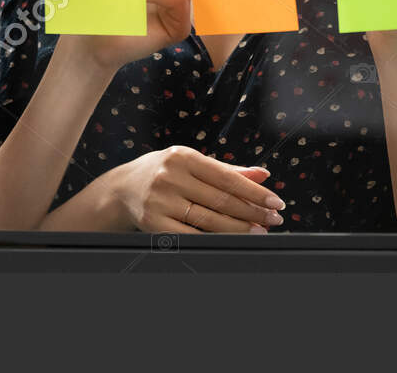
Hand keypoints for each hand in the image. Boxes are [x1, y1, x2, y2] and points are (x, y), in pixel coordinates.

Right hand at [111, 146, 285, 232]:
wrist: (120, 190)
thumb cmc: (162, 173)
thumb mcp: (191, 162)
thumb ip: (227, 169)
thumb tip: (262, 175)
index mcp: (183, 156)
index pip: (226, 177)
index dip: (254, 191)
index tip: (275, 201)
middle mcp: (170, 177)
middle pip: (220, 200)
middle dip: (252, 212)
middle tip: (274, 219)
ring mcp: (160, 201)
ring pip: (208, 220)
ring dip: (239, 228)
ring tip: (260, 230)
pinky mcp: (154, 224)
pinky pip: (191, 235)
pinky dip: (215, 239)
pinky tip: (231, 239)